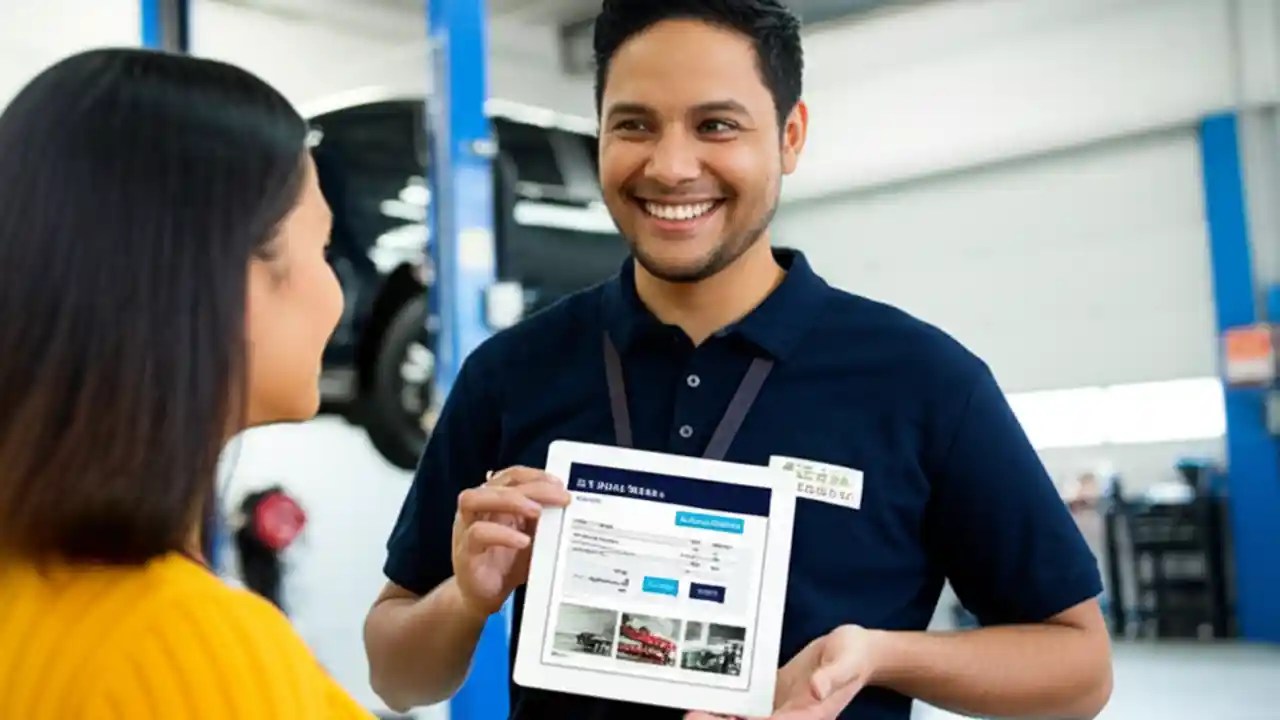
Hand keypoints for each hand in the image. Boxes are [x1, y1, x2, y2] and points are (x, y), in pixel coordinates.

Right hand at [451, 466, 570, 616]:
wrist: (485, 596)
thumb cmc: (508, 562)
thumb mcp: (532, 537)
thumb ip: (543, 519)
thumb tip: (565, 503)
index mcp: (493, 500)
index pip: (511, 476)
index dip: (535, 475)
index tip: (559, 484)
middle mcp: (476, 508)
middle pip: (497, 484)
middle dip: (531, 486)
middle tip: (558, 497)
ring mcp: (466, 528)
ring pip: (474, 499)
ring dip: (509, 500)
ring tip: (537, 511)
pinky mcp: (464, 551)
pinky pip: (477, 534)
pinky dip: (502, 534)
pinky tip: (523, 541)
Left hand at [686, 625, 880, 719]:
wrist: (858, 651)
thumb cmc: (855, 655)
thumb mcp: (846, 661)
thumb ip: (832, 676)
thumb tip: (817, 689)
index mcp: (810, 715)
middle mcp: (793, 716)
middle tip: (694, 715)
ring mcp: (783, 708)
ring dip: (722, 718)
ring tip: (694, 710)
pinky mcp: (776, 697)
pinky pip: (749, 706)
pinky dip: (729, 706)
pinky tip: (708, 699)